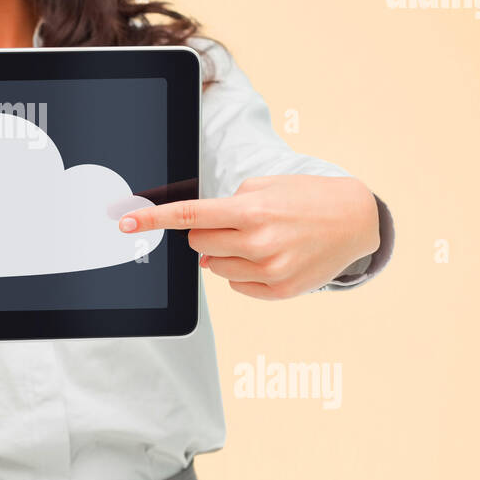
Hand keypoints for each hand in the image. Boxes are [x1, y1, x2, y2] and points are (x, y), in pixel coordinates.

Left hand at [118, 174, 379, 299]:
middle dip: (207, 232)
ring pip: (214, 267)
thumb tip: (201, 249)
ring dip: (225, 253)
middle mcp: (258, 243)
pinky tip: (271, 256)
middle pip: (198, 243)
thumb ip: (225, 210)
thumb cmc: (304, 198)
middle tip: (236, 222)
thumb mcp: (265, 187)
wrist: (355, 220)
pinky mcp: (280, 292)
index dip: (152, 219)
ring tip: (260, 239)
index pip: (190, 216)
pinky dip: (244, 272)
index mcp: (251, 211)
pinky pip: (237, 285)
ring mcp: (270, 271)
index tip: (124, 221)